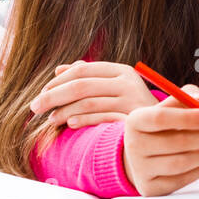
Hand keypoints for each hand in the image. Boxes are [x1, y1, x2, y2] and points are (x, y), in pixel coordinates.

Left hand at [28, 61, 159, 128]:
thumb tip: (58, 69)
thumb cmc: (131, 108)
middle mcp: (127, 82)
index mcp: (121, 71)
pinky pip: (98, 117)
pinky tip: (68, 124)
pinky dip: (80, 120)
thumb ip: (89, 77)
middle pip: (81, 85)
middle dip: (53, 96)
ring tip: (50, 119)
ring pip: (87, 102)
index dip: (59, 80)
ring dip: (63, 111)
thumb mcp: (113, 88)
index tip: (42, 92)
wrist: (163, 130)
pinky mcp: (130, 119)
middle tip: (34, 107)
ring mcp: (130, 101)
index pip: (83, 70)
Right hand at [122, 83, 198, 196]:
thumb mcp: (170, 107)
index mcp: (136, 121)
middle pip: (175, 142)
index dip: (189, 117)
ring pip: (181, 162)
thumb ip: (186, 98)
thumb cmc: (163, 126)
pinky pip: (182, 179)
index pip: (161, 118)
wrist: (141, 155)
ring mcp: (141, 170)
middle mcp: (134, 146)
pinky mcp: (152, 188)